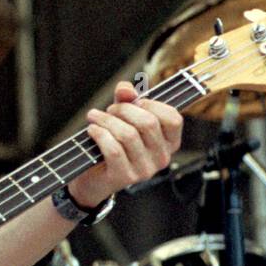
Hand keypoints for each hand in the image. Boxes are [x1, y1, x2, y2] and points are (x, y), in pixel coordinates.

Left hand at [68, 81, 183, 207]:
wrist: (95, 177)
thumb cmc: (114, 142)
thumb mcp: (123, 117)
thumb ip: (127, 99)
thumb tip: (125, 88)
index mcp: (170, 143)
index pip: (173, 118)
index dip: (152, 104)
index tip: (134, 101)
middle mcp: (162, 158)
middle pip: (148, 123)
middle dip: (123, 109)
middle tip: (109, 110)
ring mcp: (145, 170)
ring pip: (128, 135)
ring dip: (107, 120)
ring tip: (95, 117)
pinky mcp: (126, 177)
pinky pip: (114, 149)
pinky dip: (99, 134)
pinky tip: (92, 130)